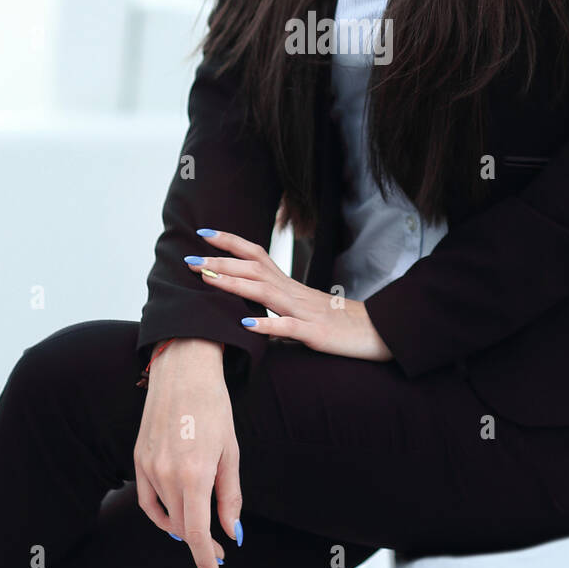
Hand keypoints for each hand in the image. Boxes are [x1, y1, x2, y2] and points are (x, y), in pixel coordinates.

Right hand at [134, 339, 241, 567]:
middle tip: (222, 548)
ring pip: (165, 514)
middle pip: (182, 527)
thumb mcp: (231, 451)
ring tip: (203, 531)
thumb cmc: (214, 407)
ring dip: (184, 527)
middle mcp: (166, 475)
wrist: (183, 370)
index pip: (198, 533)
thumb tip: (232, 534)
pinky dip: (160, 515)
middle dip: (202, 543)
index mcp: (194, 474)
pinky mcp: (137, 459)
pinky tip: (175, 518)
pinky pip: (147, 500)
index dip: (205, 561)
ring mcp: (147, 467)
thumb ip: (229, 496)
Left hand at [186, 230, 393, 361]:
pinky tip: (246, 325)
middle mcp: (295, 292)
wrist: (378, 334)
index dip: (231, 242)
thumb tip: (249, 308)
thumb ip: (278, 305)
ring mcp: (305, 312)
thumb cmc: (340, 324)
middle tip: (189, 258)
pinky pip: (289, 328)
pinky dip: (267, 324)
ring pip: (266, 292)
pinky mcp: (316, 334)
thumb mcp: (304, 312)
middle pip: (254, 269)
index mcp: (290, 286)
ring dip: (235, 284)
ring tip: (207, 279)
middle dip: (220, 262)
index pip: (257, 255)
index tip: (203, 233)